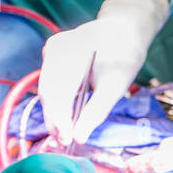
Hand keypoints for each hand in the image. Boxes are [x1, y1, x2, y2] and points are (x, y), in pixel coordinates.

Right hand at [38, 0, 169, 145]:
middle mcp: (55, 48)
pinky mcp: (52, 56)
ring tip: (64, 136)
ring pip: (48, 89)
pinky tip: (64, 119)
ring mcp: (51, 51)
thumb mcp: (116, 85)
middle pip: (49, 92)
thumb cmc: (124, 55)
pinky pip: (51, 83)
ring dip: (55, 113)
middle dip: (56, 119)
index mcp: (71, 50)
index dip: (60, 119)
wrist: (124, 29)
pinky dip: (58, 101)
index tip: (67, 140)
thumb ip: (96, 111)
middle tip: (64, 143)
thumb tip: (79, 138)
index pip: (58, 91)